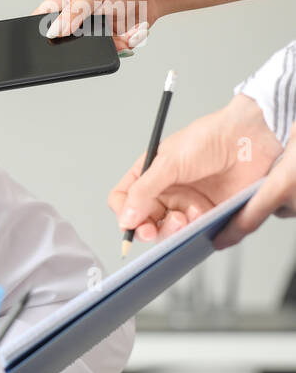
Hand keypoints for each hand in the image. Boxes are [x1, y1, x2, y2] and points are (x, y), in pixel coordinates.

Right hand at [34, 0, 160, 50]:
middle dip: (76, 44)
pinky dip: (122, 45)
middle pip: (61, 41)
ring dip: (105, 44)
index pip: (40, 18)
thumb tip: (55, 30)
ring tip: (120, 33)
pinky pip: (108, 53)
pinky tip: (130, 32)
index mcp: (64, 1)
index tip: (46, 38)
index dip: (38, 30)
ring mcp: (91, 31)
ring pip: (87, 51)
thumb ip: (73, 11)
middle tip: (91, 36)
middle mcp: (75, 18)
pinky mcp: (107, 41)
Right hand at [109, 93, 283, 248]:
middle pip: (143, 220)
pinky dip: (193, 231)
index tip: (130, 222)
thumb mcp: (167, 162)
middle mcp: (164, 191)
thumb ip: (143, 191)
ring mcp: (186, 204)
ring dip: (170, 230)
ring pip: (166, 231)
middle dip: (146, 228)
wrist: (249, 140)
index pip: (123, 200)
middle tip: (151, 230)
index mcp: (148, 175)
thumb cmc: (208, 139)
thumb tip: (125, 217)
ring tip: (182, 219)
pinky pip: (193, 233)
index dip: (123, 213)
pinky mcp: (208, 214)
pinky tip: (200, 215)